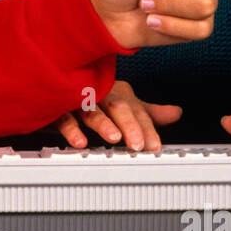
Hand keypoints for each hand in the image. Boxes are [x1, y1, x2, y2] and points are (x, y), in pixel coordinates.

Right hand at [54, 80, 181, 150]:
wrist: (54, 83)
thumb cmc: (89, 95)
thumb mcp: (120, 103)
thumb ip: (146, 112)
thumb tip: (176, 113)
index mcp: (117, 93)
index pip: (136, 110)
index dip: (147, 128)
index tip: (155, 146)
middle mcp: (100, 94)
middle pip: (118, 107)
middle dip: (130, 125)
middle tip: (138, 144)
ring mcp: (78, 99)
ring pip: (92, 110)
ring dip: (103, 124)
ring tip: (114, 138)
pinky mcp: (57, 106)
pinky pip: (64, 117)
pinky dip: (72, 129)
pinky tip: (79, 141)